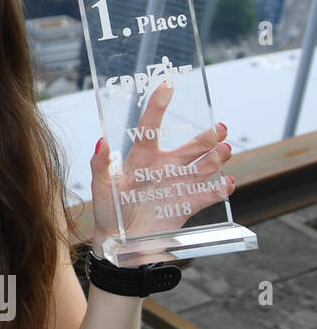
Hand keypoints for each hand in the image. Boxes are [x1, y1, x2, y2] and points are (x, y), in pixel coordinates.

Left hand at [89, 80, 233, 264]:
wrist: (119, 242)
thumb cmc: (107, 211)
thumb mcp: (100, 186)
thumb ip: (100, 164)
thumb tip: (100, 141)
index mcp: (140, 157)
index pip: (150, 126)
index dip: (158, 105)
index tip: (166, 85)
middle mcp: (163, 167)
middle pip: (189, 146)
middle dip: (206, 137)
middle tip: (220, 127)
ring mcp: (177, 185)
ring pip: (203, 166)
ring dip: (216, 158)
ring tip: (226, 150)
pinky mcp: (186, 205)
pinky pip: (207, 194)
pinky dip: (219, 189)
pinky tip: (227, 182)